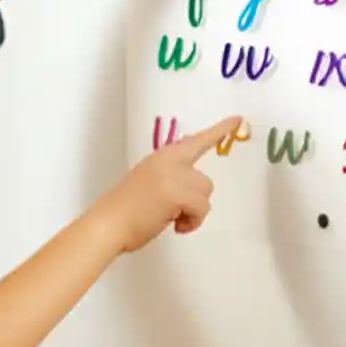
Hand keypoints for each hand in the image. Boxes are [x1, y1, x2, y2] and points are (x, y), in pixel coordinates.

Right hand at [87, 116, 241, 253]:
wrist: (107, 224)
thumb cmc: (123, 212)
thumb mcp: (147, 184)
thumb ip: (167, 179)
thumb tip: (186, 192)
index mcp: (160, 157)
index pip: (194, 141)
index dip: (218, 131)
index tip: (238, 119)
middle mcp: (168, 161)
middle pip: (204, 180)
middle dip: (195, 200)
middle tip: (174, 214)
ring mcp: (173, 175)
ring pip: (205, 194)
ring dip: (193, 212)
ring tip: (172, 220)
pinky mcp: (177, 192)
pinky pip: (201, 208)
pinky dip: (192, 222)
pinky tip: (175, 227)